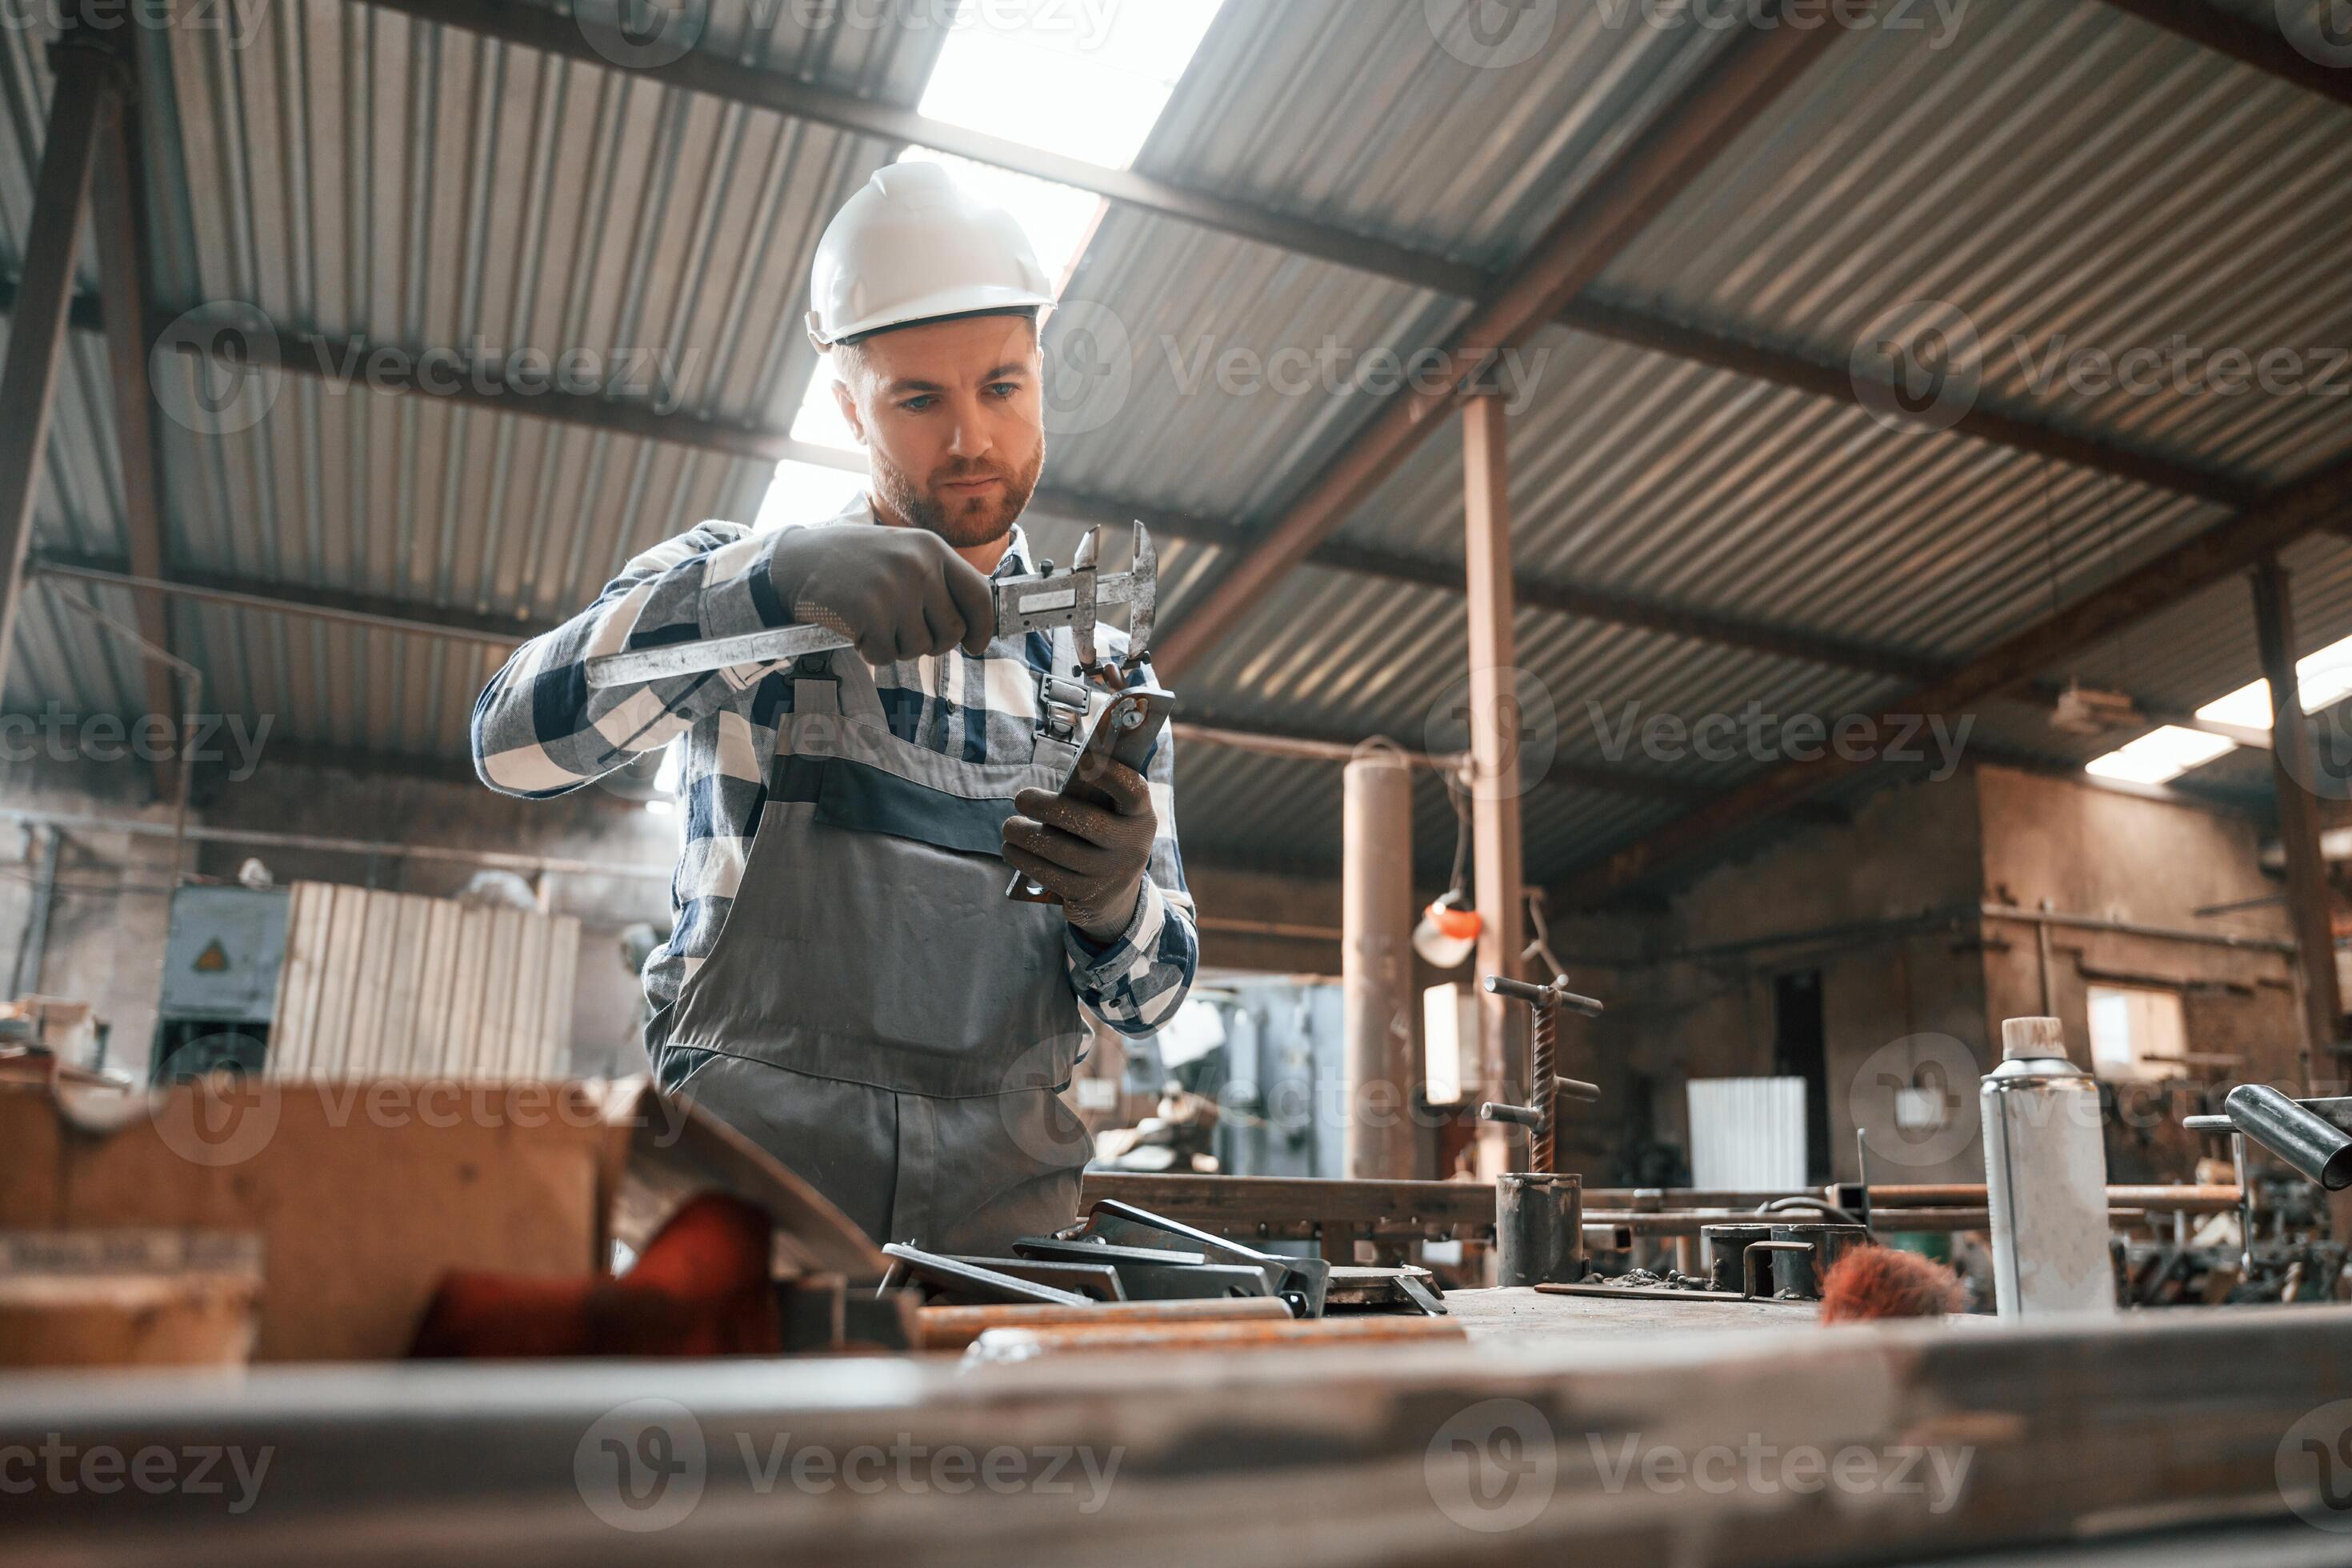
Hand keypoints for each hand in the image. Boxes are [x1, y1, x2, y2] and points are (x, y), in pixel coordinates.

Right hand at [767, 524, 995, 663]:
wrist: (799, 560)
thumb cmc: (856, 563)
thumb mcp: (903, 554)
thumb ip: (938, 581)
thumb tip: (973, 625)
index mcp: (932, 548)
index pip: (979, 595)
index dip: (983, 628)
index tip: (976, 645)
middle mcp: (918, 566)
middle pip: (951, 632)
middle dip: (932, 643)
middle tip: (906, 633)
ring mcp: (894, 589)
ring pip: (919, 648)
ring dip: (898, 646)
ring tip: (876, 622)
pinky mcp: (868, 612)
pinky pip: (886, 656)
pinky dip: (872, 652)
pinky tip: (857, 629)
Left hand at [1003, 760, 1155, 941]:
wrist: (1118, 898)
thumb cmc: (1106, 839)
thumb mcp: (1115, 818)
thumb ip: (1097, 795)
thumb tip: (1072, 766)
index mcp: (1140, 817)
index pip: (1133, 791)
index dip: (1111, 775)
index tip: (1085, 762)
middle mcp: (1131, 847)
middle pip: (1086, 822)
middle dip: (1045, 807)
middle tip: (1020, 798)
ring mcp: (1110, 875)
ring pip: (1059, 851)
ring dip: (1025, 836)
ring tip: (1009, 827)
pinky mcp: (1088, 898)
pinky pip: (1049, 876)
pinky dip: (1024, 860)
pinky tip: (1012, 850)